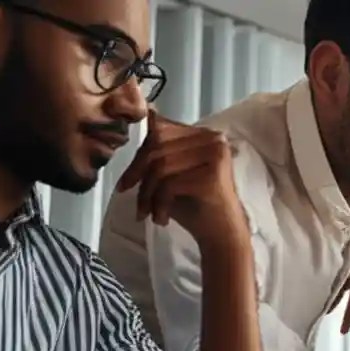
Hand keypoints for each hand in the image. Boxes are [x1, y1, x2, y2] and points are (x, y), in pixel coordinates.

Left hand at [115, 111, 247, 250]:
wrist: (221, 236)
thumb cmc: (194, 205)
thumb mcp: (170, 173)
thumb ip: (160, 147)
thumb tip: (147, 114)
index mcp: (205, 134)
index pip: (160, 131)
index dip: (139, 156)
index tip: (128, 182)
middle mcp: (214, 139)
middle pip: (158, 146)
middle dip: (138, 175)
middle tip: (134, 201)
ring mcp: (216, 155)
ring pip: (161, 165)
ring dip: (147, 193)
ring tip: (147, 213)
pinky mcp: (212, 175)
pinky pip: (170, 183)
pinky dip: (159, 204)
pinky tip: (161, 219)